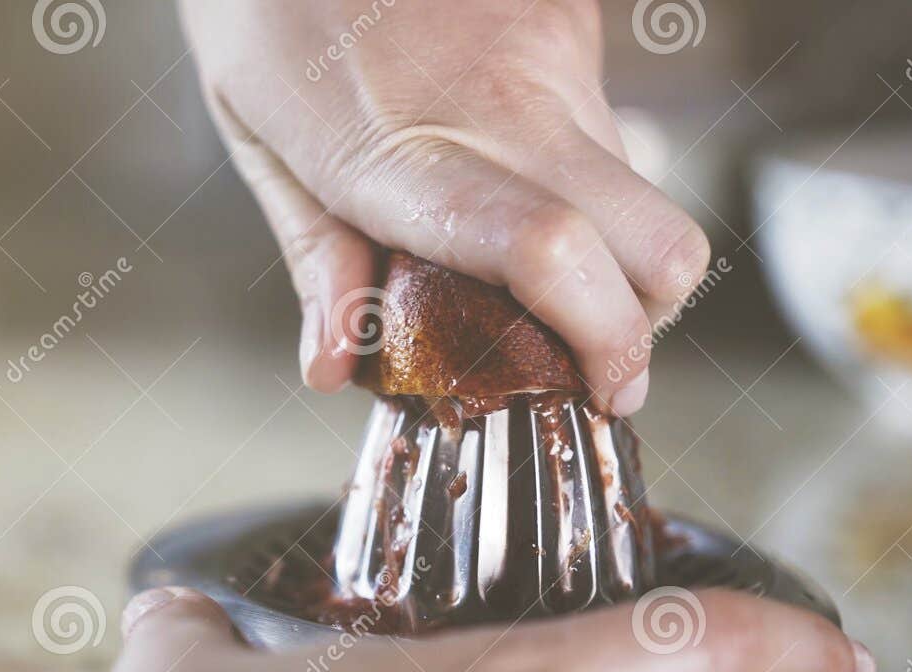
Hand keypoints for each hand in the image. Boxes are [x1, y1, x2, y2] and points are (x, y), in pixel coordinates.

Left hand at [180, 0, 709, 412]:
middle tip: (594, 354)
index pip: (547, 252)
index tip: (605, 394)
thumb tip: (336, 363)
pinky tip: (506, 162)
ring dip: (607, 248)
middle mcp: (505, 100)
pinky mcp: (572, 18)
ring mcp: (553, 50)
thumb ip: (313, 254)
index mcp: (403, 148)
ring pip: (636, 187)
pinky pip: (604, 127)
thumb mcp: (256, 134)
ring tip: (528, 260)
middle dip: (643, 320)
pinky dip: (578, 175)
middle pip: (655, 240)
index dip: (601, 340)